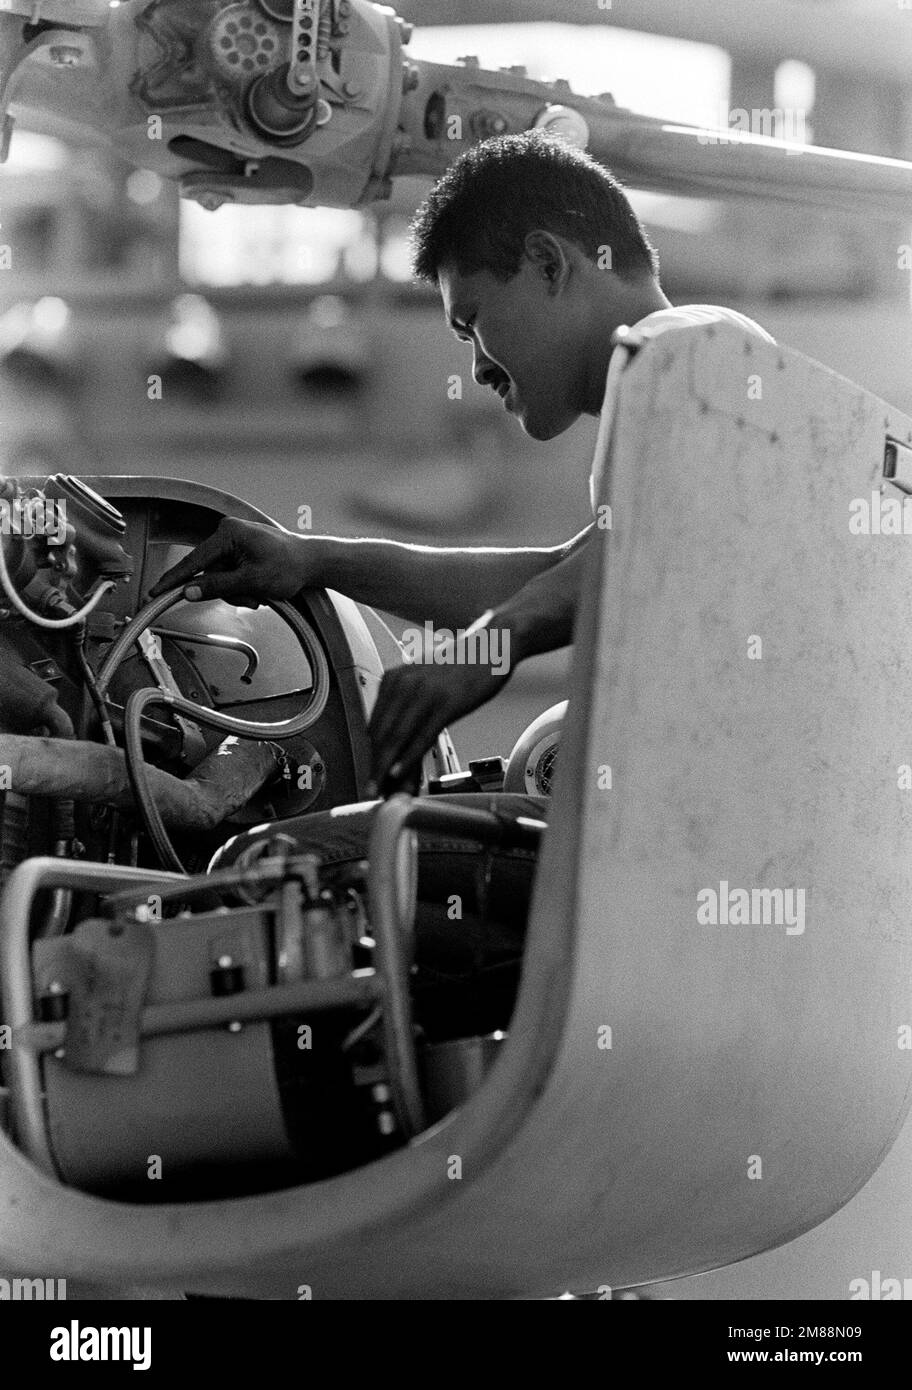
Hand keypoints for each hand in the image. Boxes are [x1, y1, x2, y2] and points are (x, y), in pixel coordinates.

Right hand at [147, 517, 318, 606]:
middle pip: (209, 573)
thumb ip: (218, 586)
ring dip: (237, 592)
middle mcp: (228, 533)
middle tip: (251, 598)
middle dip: (227, 591)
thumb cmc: (289, 566)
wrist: (314, 562)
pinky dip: (242, 587)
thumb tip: (189, 592)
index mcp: (228, 534)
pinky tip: (258, 589)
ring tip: (259, 594)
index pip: (193, 562)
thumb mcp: (251, 580)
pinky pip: (230, 575)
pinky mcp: (241, 551)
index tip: (155, 592)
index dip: (174, 580)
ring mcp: (235, 542)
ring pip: (220, 578)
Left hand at [367, 660, 510, 796]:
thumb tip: (395, 739)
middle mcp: (403, 683)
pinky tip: (399, 773)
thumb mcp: (424, 680)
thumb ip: (406, 704)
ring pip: (397, 738)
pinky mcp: (447, 702)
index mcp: (393, 678)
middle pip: (381, 734)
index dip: (370, 754)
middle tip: (371, 790)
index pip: (374, 725)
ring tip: (382, 790)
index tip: (369, 774)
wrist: (492, 645)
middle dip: (375, 766)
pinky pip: (423, 736)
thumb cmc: (460, 667)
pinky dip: (409, 757)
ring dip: (387, 769)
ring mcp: (425, 692)